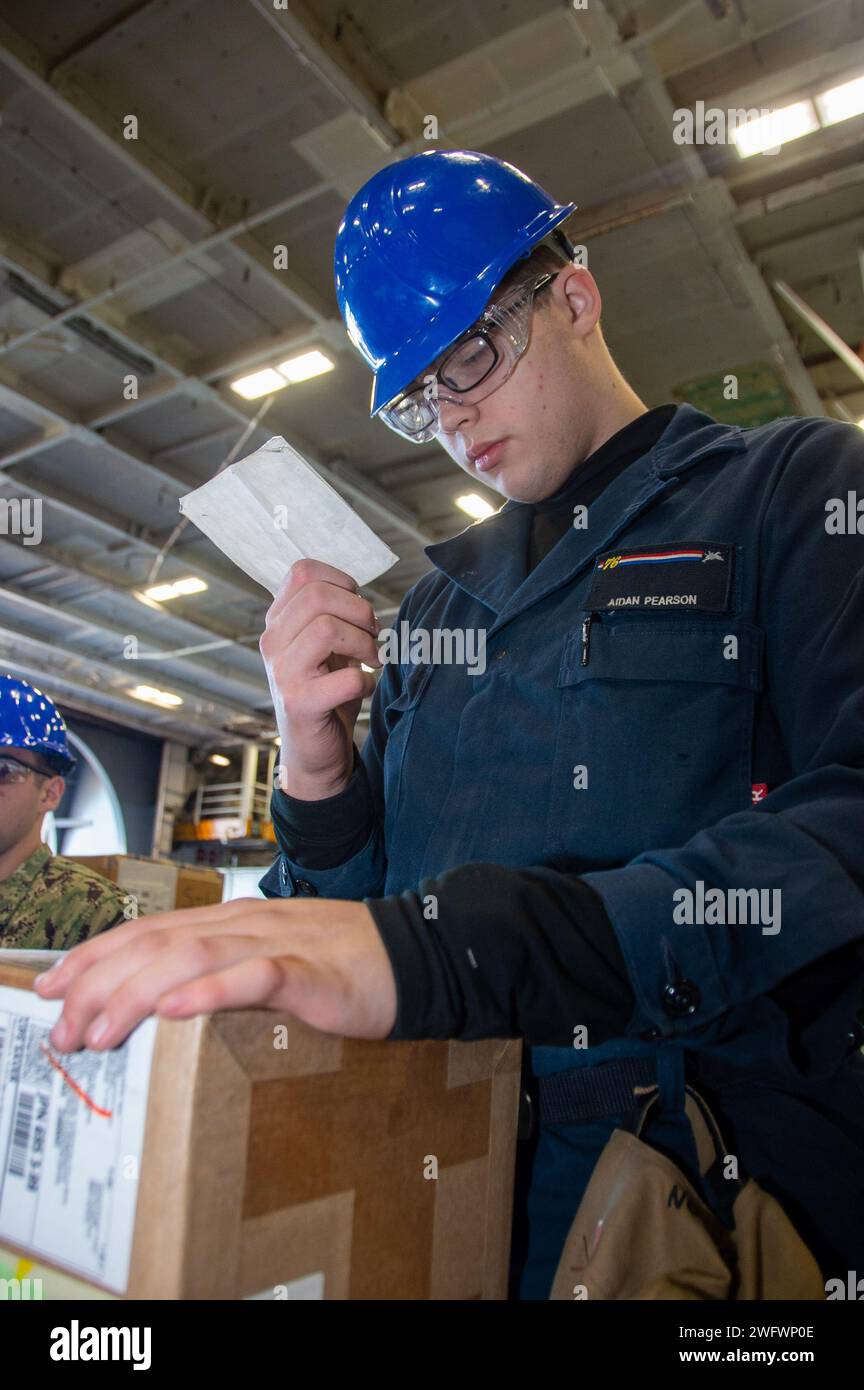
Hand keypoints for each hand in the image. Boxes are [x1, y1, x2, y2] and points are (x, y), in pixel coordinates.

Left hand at [34, 898, 397, 1051]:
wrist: (416, 953)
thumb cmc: (342, 965)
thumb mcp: (270, 964)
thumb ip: (223, 974)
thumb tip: (166, 1003)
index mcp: (231, 922)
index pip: (148, 931)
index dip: (94, 957)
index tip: (51, 988)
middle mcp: (244, 923)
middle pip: (155, 943)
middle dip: (98, 984)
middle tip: (62, 1029)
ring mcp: (276, 941)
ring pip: (191, 957)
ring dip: (136, 993)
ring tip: (99, 1029)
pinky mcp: (309, 969)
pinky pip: (254, 976)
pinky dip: (210, 990)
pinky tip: (176, 1009)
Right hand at [260, 558, 381, 799]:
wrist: (313, 752)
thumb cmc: (327, 692)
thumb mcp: (328, 646)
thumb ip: (334, 615)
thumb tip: (360, 596)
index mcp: (279, 622)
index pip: (303, 572)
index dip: (342, 582)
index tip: (357, 609)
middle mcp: (273, 642)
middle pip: (317, 595)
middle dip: (359, 611)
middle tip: (372, 636)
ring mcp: (282, 673)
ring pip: (328, 629)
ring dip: (363, 643)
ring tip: (371, 660)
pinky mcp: (299, 703)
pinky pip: (345, 678)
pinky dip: (365, 681)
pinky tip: (362, 688)